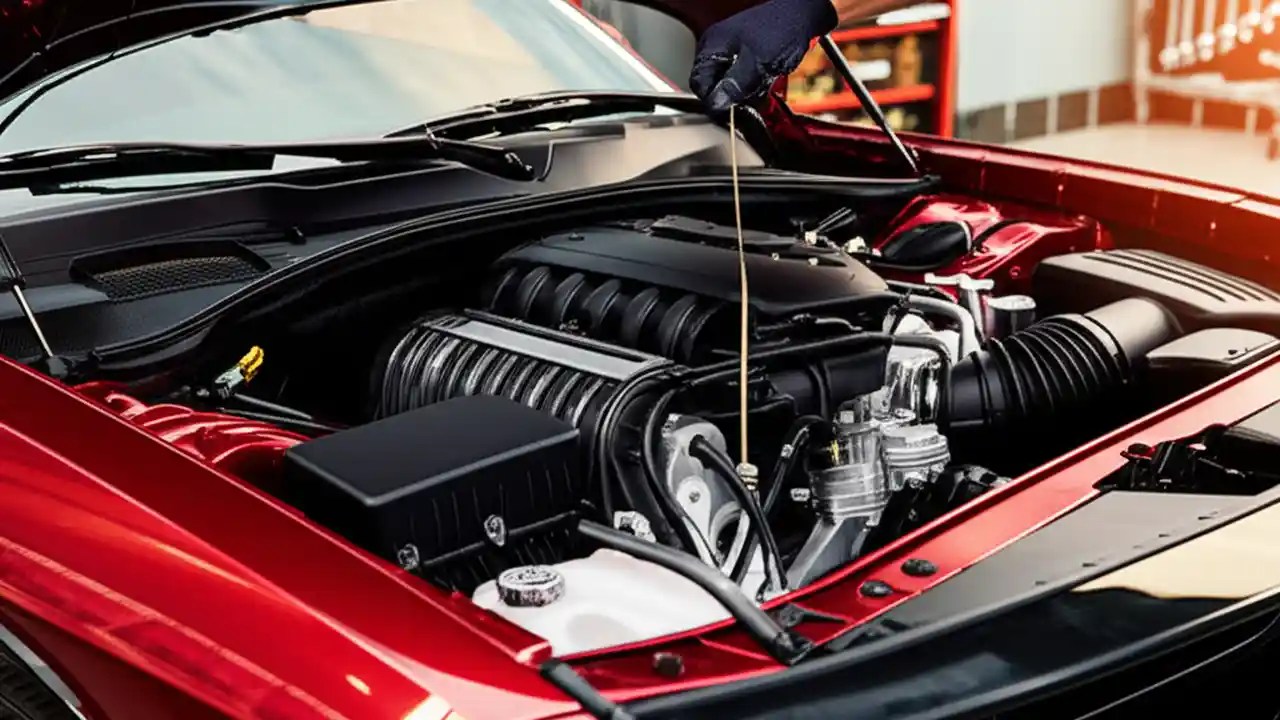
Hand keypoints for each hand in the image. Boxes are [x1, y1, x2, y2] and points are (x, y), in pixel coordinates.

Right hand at [690, 0, 838, 115]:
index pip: (699, 84)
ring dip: (746, 91)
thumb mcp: (757, 63)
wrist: (807, 14)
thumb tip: (716, 104)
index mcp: (712, 46)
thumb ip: (734, 86)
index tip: (730, 110)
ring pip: (731, 85)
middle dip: (732, 95)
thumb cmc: (783, 27)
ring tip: (763, 81)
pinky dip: (755, 84)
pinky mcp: (748, 57)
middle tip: (751, 94)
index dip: (714, 100)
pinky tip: (766, 79)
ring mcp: (733, 52)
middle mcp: (719, 48)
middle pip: (715, 86)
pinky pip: (745, 79)